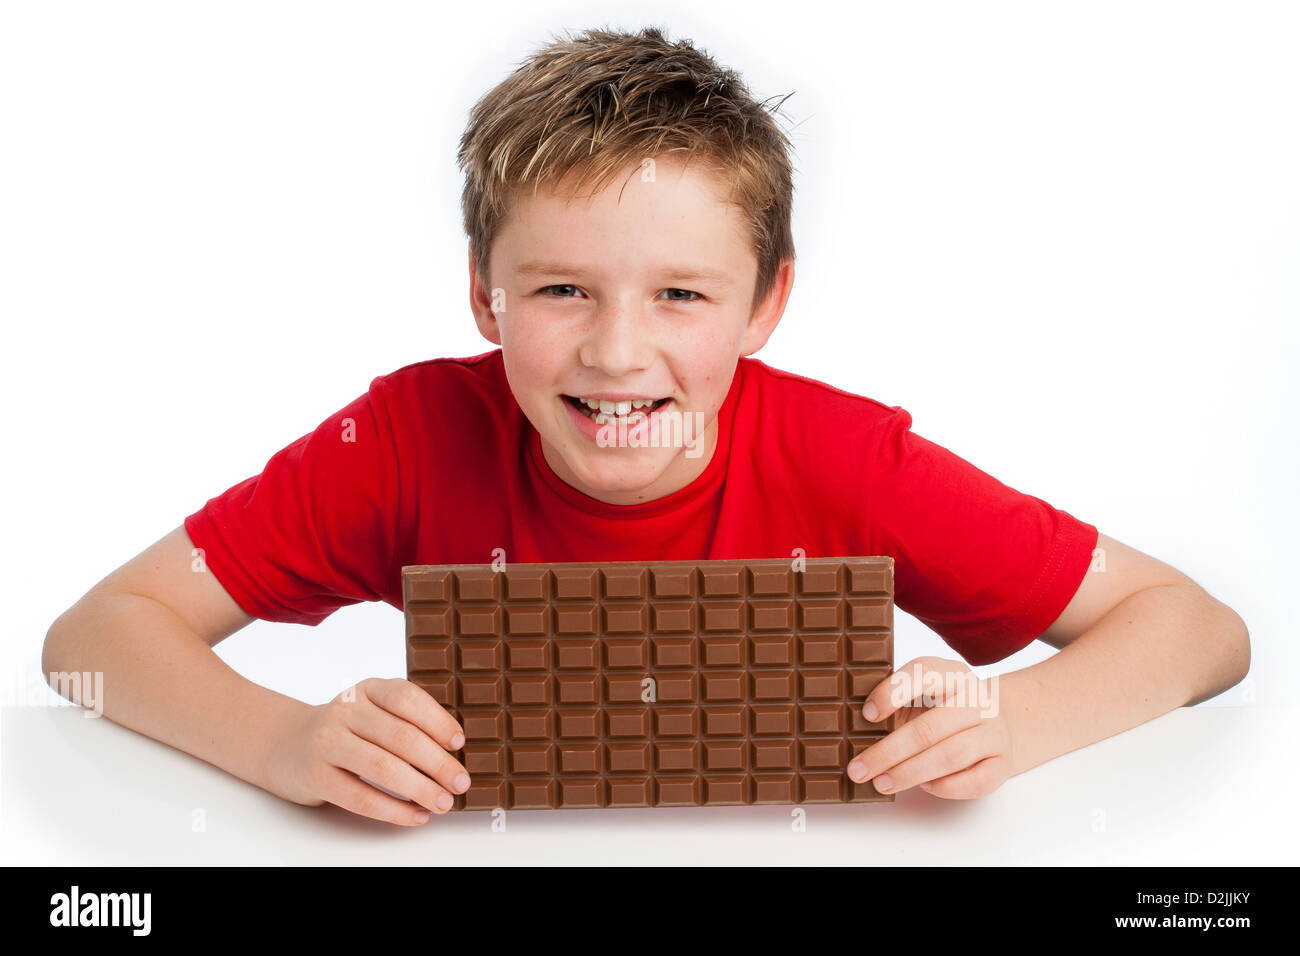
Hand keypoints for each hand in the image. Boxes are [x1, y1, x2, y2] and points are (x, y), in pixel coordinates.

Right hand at [264, 677, 469, 825]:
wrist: (286, 744)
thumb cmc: (345, 730)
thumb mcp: (372, 711)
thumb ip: (406, 721)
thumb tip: (453, 753)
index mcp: (368, 690)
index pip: (407, 699)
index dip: (437, 721)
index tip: (459, 743)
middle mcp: (346, 711)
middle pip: (401, 737)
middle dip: (438, 763)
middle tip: (460, 782)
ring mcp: (328, 742)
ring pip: (383, 768)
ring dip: (421, 789)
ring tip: (443, 802)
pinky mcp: (316, 776)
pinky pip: (361, 798)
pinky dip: (394, 811)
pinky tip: (415, 816)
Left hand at [846, 656, 1013, 798]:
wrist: (999, 720)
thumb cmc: (945, 708)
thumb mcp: (922, 694)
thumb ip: (894, 702)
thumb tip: (851, 724)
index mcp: (951, 673)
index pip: (922, 674)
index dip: (892, 693)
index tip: (866, 714)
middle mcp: (976, 699)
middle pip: (930, 727)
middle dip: (888, 753)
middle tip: (859, 769)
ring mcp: (994, 731)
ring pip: (951, 755)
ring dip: (910, 773)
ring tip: (881, 782)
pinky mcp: (1003, 762)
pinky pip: (974, 780)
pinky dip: (944, 786)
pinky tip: (923, 786)